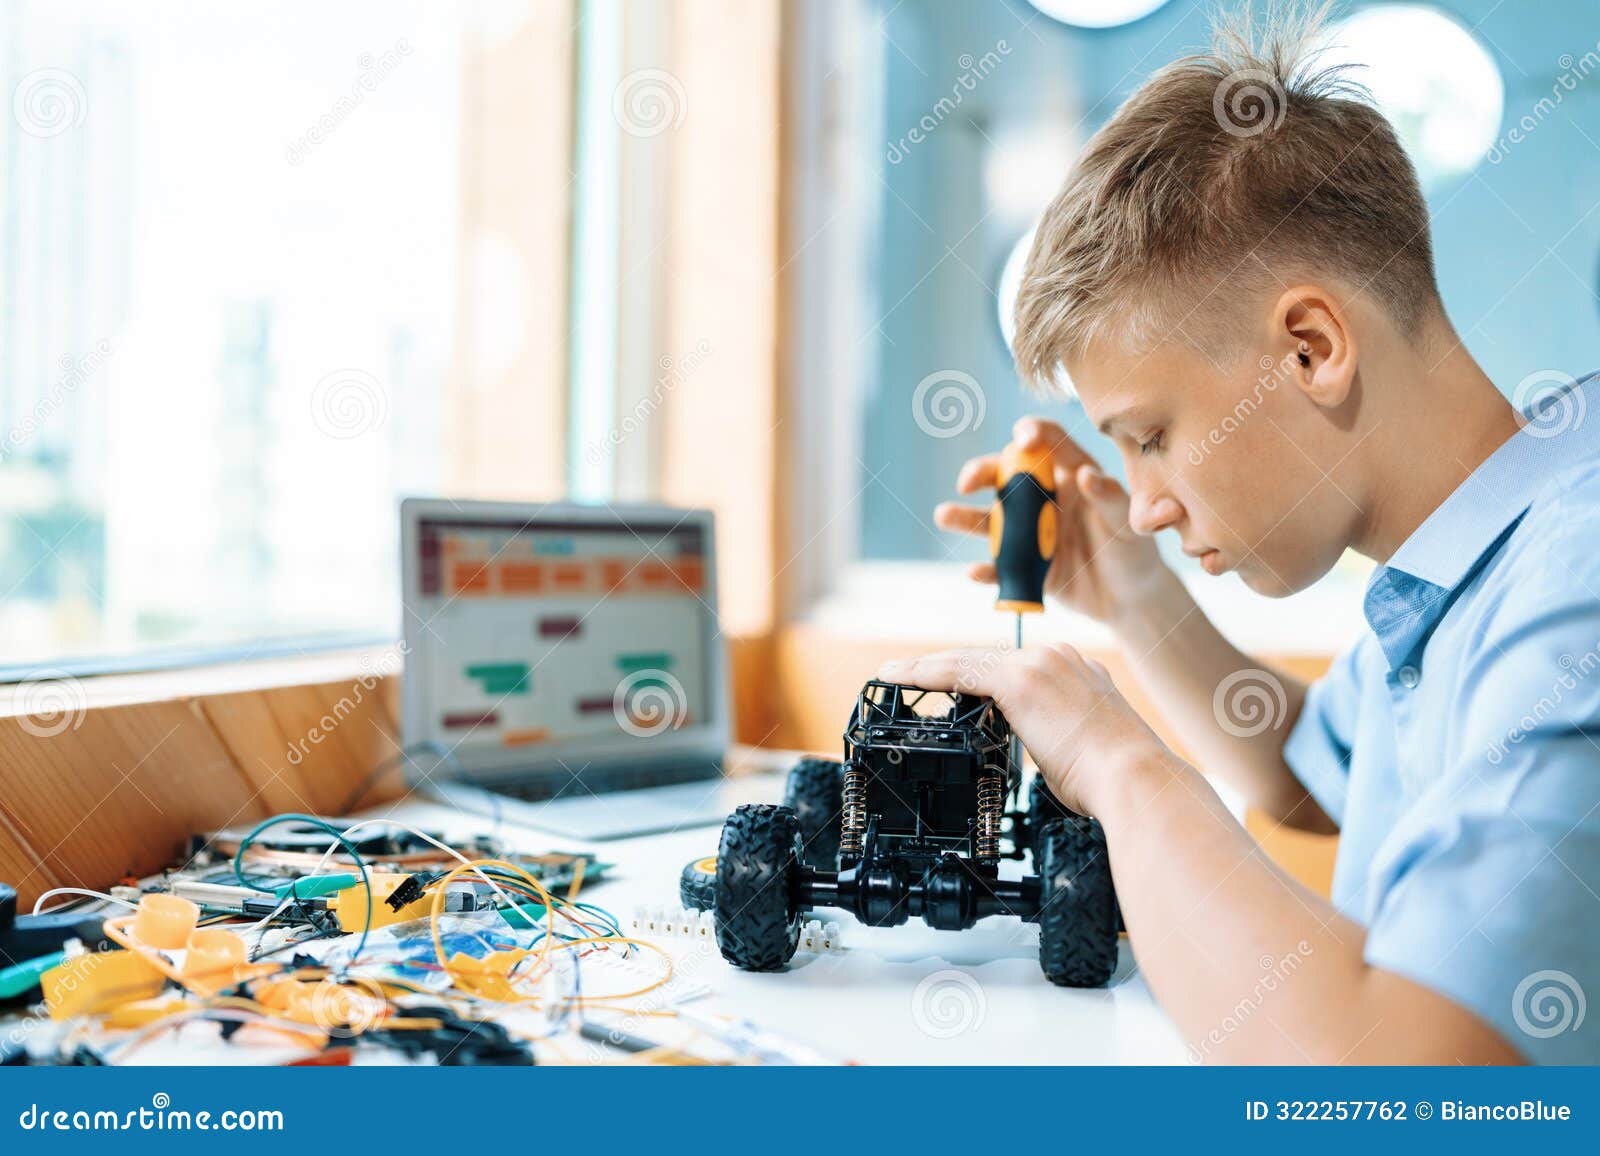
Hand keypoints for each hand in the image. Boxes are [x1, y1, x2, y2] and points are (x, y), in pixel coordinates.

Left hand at [876, 643, 1170, 815]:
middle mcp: (1058, 659)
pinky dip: (922, 674)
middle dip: (945, 668)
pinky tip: (898, 677)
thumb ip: (1056, 744)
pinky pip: (957, 672)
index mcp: (1078, 673)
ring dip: (925, 668)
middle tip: (909, 676)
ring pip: (966, 660)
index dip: (976, 676)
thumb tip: (1044, 760)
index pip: (1012, 668)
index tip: (955, 688)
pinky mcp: (1020, 680)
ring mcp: (1039, 665)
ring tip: (894, 674)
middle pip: (985, 658)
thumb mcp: (1083, 754)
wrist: (1135, 778)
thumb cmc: (1114, 781)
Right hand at [936, 416, 1171, 628]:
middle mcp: (1045, 499)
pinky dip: (986, 571)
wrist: (1130, 599)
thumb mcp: (1127, 522)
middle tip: (967, 481)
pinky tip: (975, 573)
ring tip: (943, 515)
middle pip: (1006, 476)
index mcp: (1072, 475)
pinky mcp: (1025, 567)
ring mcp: (1030, 532)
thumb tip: (1086, 474)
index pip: (1048, 443)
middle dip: (982, 473)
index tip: (1022, 439)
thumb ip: (1110, 497)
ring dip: (965, 517)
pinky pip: (1000, 567)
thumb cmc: (1134, 550)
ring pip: (991, 520)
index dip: (1031, 434)